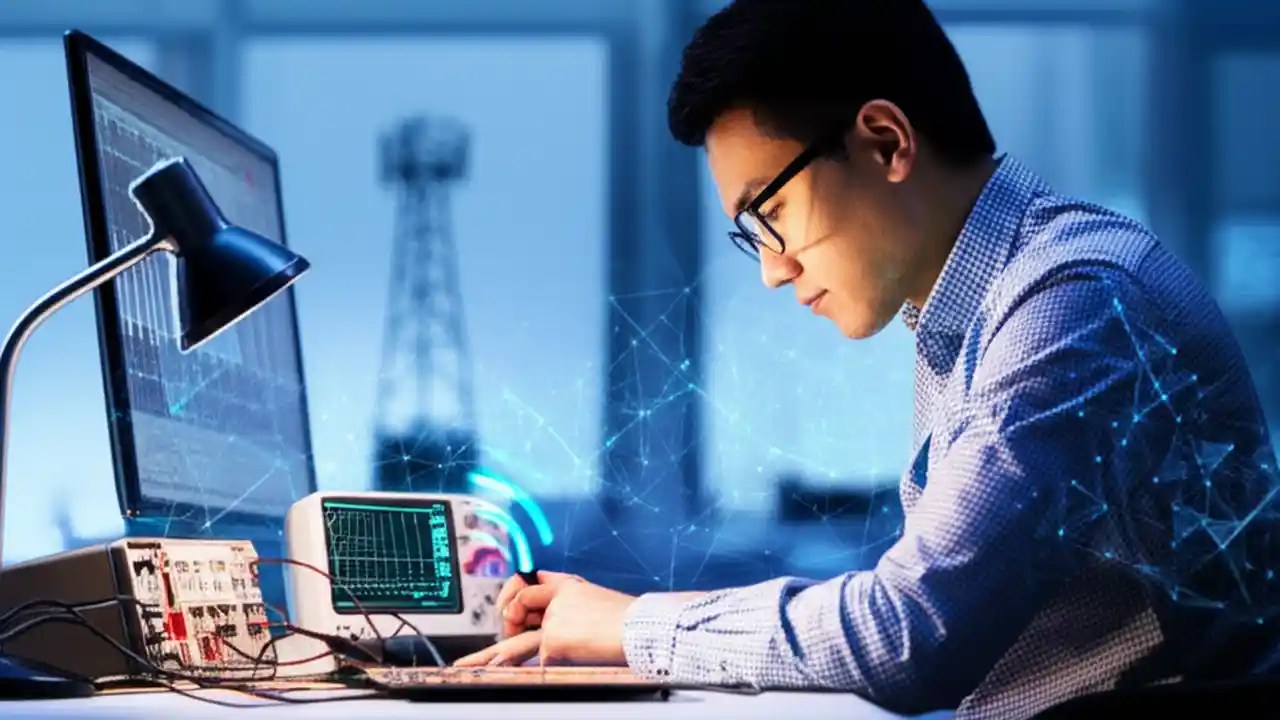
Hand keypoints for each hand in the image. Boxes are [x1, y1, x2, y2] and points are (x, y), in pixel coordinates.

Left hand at [454, 572, 635, 666]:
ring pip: (518, 640)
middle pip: (518, 605)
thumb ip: (575, 611)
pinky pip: (538, 662)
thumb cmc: (632, 622)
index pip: (532, 584)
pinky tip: (517, 674)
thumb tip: (556, 632)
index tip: (506, 609)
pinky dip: (536, 671)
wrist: (642, 629)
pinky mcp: (552, 641)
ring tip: (469, 665)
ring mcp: (552, 619)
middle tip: (488, 641)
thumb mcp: (600, 605)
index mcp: (570, 584)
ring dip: (494, 655)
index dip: (514, 597)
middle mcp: (558, 597)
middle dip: (502, 623)